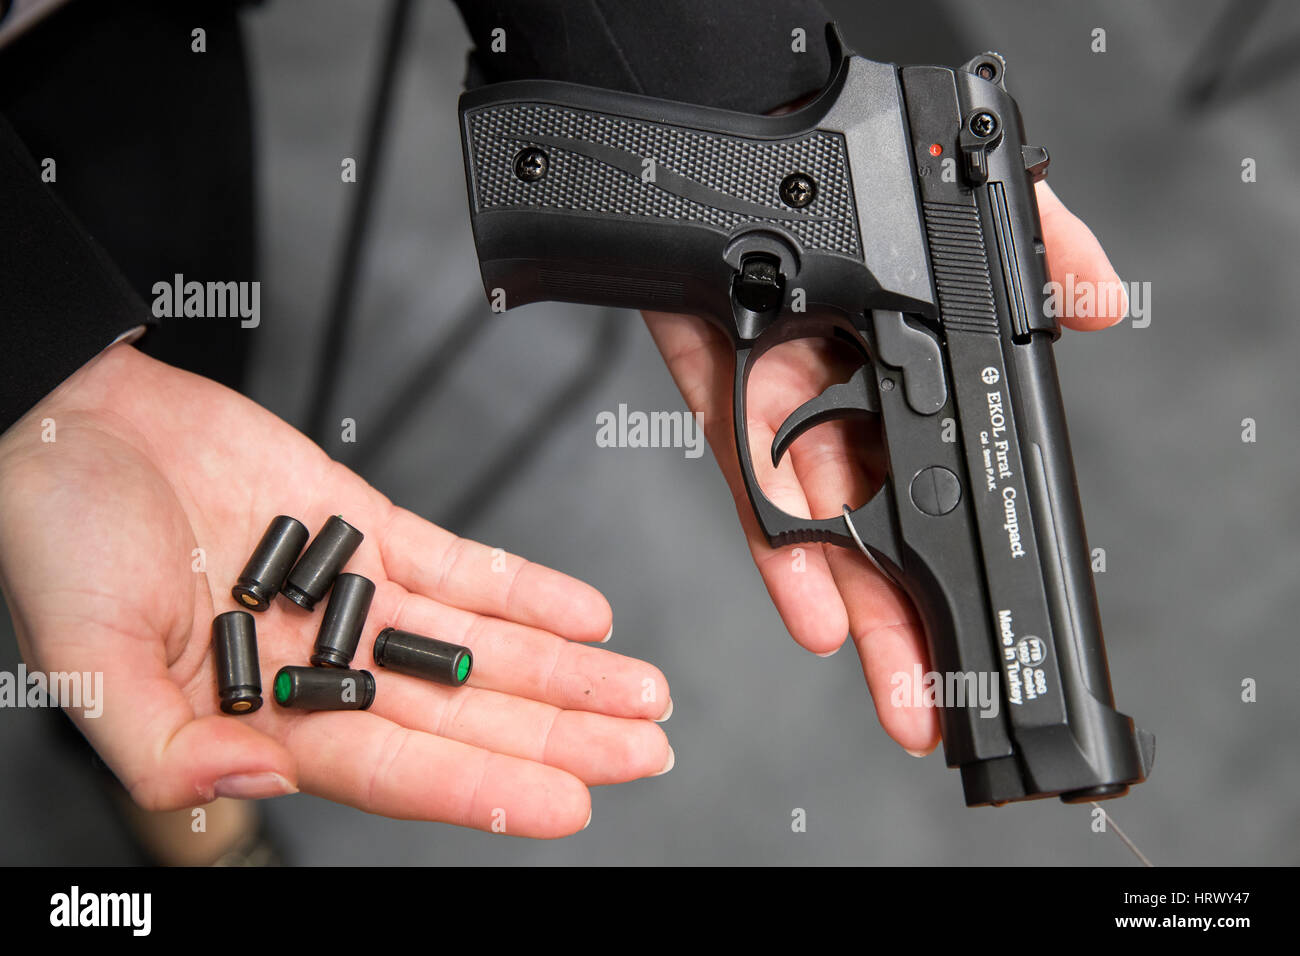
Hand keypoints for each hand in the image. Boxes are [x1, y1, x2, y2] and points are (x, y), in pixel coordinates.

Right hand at [0, 345, 671, 836]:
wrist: (73, 420)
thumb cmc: (57, 531)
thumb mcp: (82, 654)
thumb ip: (162, 741)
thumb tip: (248, 783)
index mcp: (260, 709)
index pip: (395, 765)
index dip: (482, 787)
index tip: (569, 802)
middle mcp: (321, 662)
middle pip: (463, 712)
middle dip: (557, 736)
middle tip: (643, 752)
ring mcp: (352, 594)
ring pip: (480, 643)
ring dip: (564, 670)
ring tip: (641, 693)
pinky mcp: (364, 527)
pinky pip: (461, 563)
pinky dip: (524, 588)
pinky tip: (584, 616)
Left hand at [644, 182, 1123, 754]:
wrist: (709, 108)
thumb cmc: (832, 145)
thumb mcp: (954, 195)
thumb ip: (1036, 241)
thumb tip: (1102, 298)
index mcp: (911, 349)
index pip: (951, 467)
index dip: (968, 550)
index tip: (987, 627)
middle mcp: (853, 381)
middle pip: (889, 515)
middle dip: (912, 615)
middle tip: (936, 699)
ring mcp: (786, 389)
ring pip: (822, 514)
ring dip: (854, 600)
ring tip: (885, 674)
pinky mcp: (721, 386)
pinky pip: (748, 477)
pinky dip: (780, 541)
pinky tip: (810, 604)